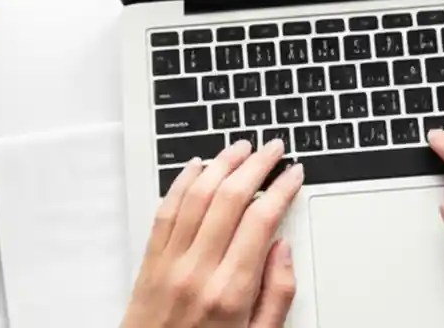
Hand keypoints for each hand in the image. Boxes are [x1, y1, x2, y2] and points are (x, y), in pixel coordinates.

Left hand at [121, 140, 303, 327]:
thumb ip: (278, 295)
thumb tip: (283, 249)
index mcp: (231, 292)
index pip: (262, 220)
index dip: (282, 188)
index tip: (294, 173)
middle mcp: (198, 271)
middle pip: (230, 197)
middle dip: (256, 165)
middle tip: (273, 149)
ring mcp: (169, 264)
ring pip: (197, 195)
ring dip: (221, 164)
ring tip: (240, 148)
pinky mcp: (149, 262)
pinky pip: (165, 210)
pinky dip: (182, 182)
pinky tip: (197, 167)